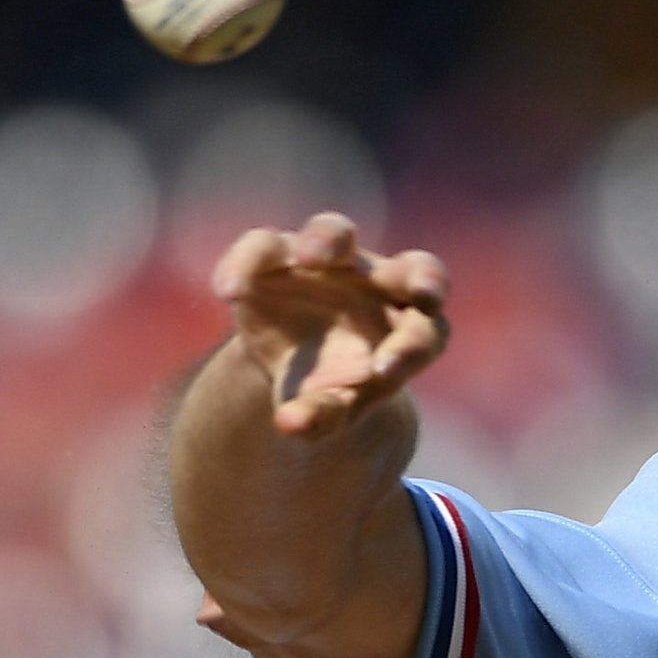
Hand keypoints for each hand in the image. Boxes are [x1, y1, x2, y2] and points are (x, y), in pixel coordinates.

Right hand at [210, 211, 449, 437]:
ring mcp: (333, 261)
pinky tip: (229, 291)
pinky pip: (265, 247)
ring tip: (305, 259)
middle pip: (418, 267)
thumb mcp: (329, 408)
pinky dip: (246, 264)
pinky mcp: (280, 253)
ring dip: (325, 241)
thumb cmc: (330, 385)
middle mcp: (382, 284)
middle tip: (421, 290)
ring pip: (338, 233)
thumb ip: (319, 416)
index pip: (428, 331)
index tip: (382, 371)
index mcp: (407, 328)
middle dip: (422, 277)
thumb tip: (288, 424)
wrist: (294, 362)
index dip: (412, 346)